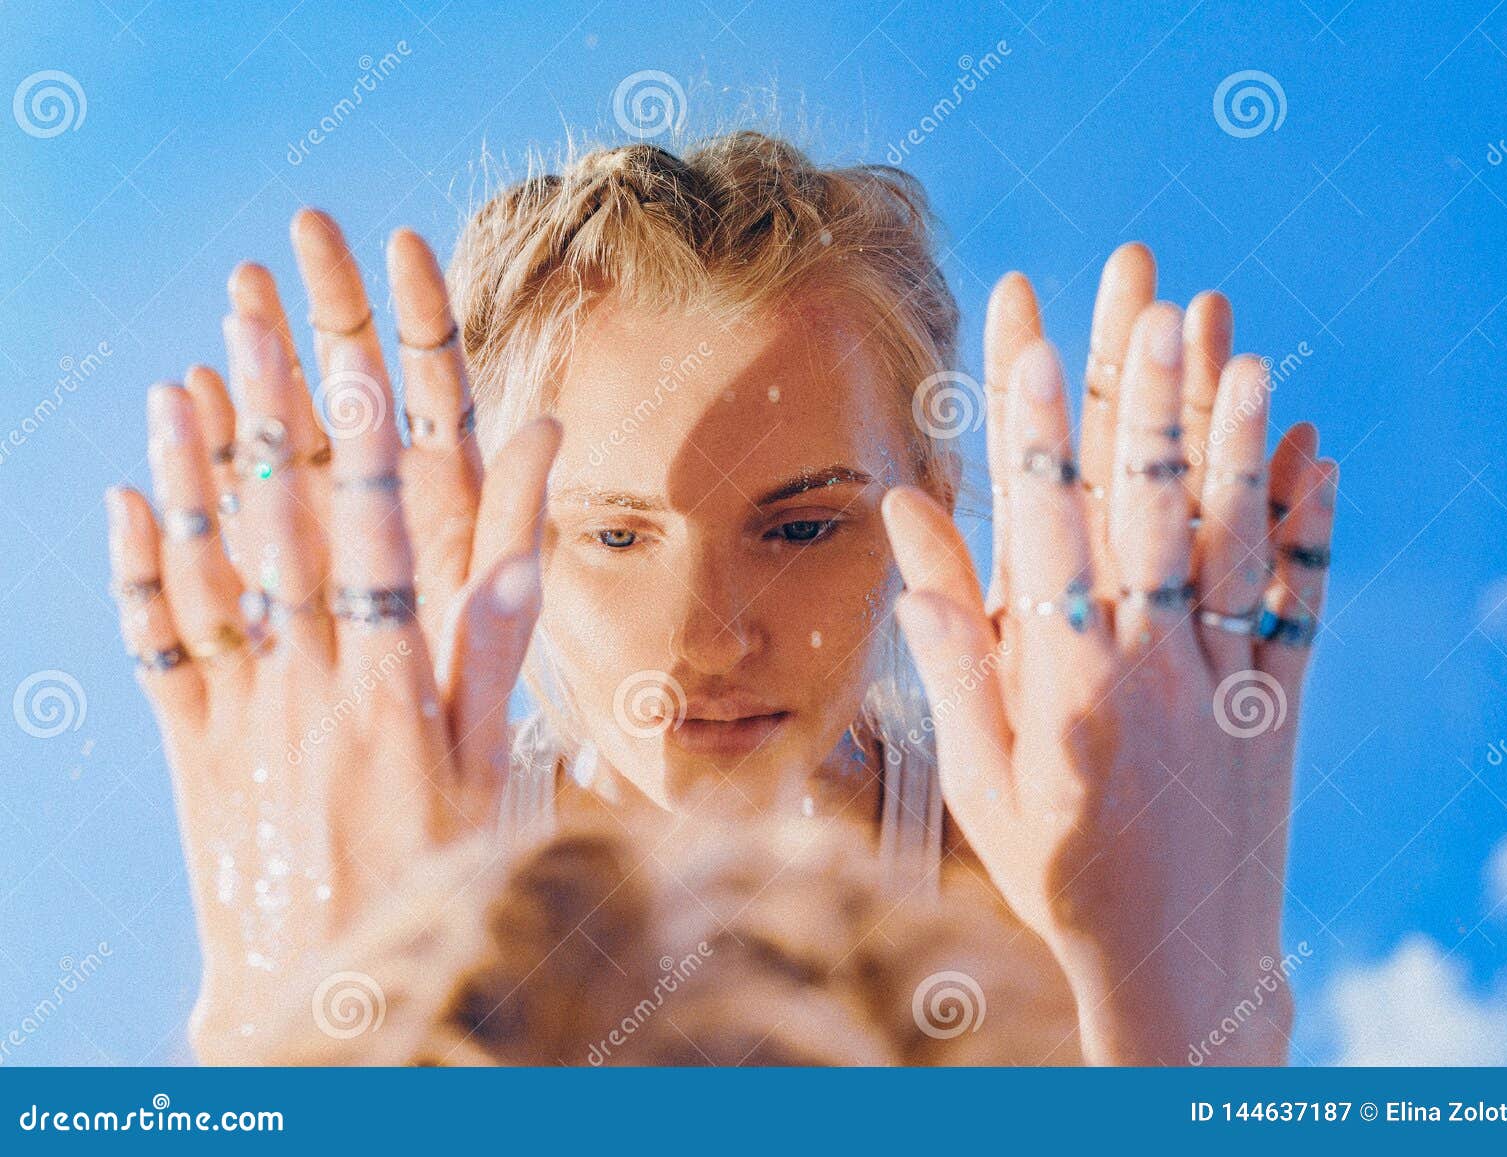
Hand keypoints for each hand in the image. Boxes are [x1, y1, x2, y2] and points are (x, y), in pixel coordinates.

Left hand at [106, 210, 561, 1060]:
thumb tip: (520, 561)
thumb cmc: (436, 884)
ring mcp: (242, 715)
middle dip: (270, 410)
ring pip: (212, 571)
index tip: (356, 346)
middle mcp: (309, 685)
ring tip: (181, 380)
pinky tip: (124, 502)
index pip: (376, 534)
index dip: (365, 434)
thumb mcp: (490, 777)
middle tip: (255, 312)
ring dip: (192, 470)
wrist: (330, 998)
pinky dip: (138, 571)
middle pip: (285, 525)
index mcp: (392, 686)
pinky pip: (159, 648)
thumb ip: (496, 658)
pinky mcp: (195, 751)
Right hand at [882, 244, 1336, 1064]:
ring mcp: (1223, 678)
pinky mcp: (1279, 700)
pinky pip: (1301, 598)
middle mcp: (1147, 664)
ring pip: (1224, 532)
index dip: (1032, 419)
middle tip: (1137, 283)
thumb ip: (951, 642)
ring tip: (1230, 333)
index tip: (1026, 326)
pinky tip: (1310, 447)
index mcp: (1060, 681)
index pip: (1040, 521)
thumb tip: (907, 519)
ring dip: (1224, 429)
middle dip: (1135, 385)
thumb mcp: (979, 769)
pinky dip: (1307, 520)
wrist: (1177, 961)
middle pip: (1140, 501)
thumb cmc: (1054, 866)